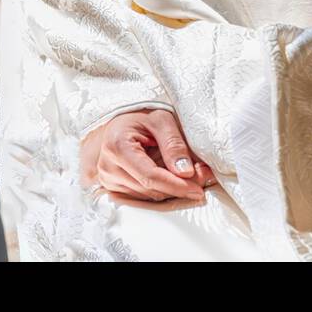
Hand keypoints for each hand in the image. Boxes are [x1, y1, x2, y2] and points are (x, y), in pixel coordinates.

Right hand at [79, 109, 216, 205]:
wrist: (123, 118)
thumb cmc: (142, 115)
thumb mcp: (162, 119)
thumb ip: (174, 144)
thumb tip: (186, 172)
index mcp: (117, 147)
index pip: (150, 177)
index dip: (176, 185)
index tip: (198, 189)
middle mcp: (108, 167)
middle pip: (150, 189)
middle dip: (179, 187)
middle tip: (203, 178)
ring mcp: (108, 179)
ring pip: (147, 196)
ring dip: (171, 190)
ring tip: (190, 175)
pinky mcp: (113, 186)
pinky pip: (141, 196)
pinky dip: (160, 189)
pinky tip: (172, 177)